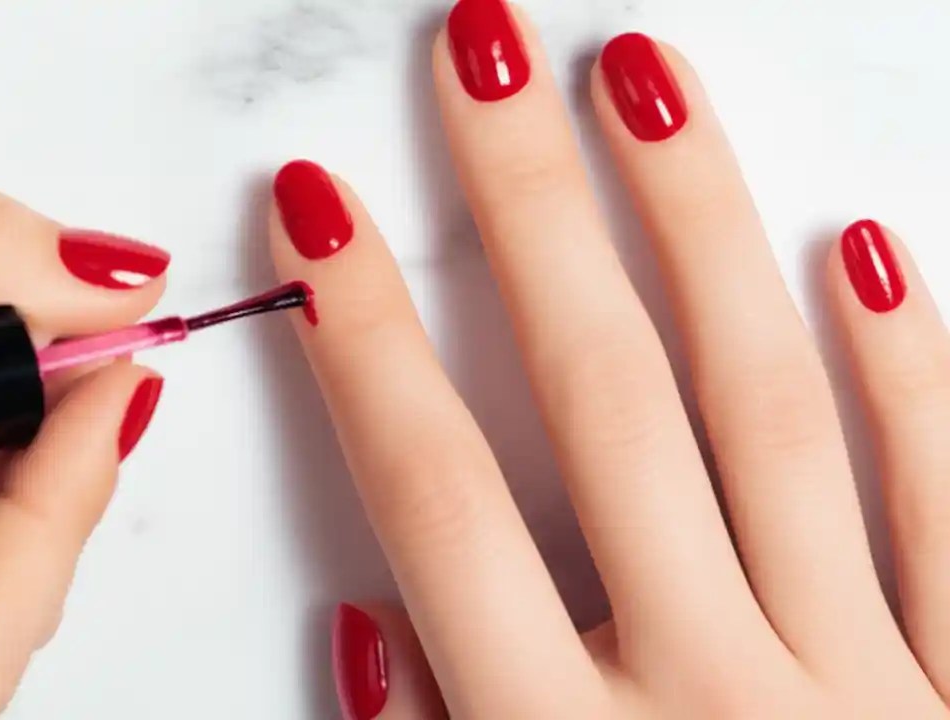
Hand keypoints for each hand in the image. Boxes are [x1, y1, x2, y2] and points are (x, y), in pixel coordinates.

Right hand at [268, 6, 948, 718]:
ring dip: (695, 224)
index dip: (364, 341)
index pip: (436, 498)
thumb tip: (370, 626)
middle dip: (529, 210)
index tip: (317, 218)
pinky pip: (946, 503)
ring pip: (769, 409)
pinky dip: (908, 368)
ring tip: (644, 86)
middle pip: (601, 401)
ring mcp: (858, 688)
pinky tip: (857, 248)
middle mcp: (709, 699)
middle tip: (486, 62)